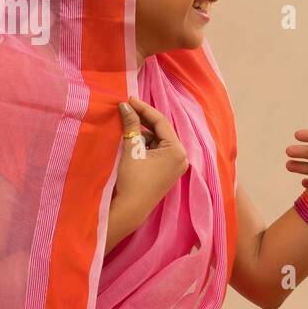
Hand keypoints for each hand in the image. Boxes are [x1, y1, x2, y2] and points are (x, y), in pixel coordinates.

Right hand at [113, 97, 188, 219]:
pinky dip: (146, 144)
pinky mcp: (168, 172)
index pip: (161, 121)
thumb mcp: (131, 149)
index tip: (129, 99)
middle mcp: (182, 157)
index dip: (144, 108)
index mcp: (177, 150)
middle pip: (162, 131)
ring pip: (159, 141)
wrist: (130, 209)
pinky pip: (158, 151)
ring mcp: (176, 166)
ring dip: (143, 132)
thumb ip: (131, 125)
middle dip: (144, 120)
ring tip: (126, 123)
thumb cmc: (132, 179)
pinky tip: (132, 139)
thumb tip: (125, 106)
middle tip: (127, 108)